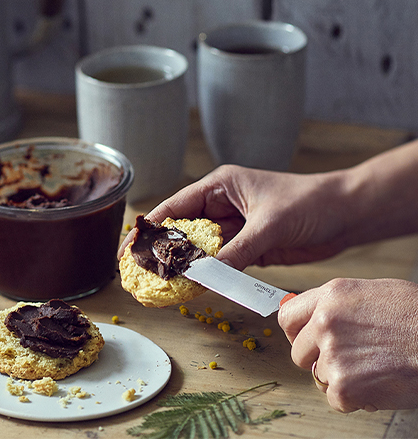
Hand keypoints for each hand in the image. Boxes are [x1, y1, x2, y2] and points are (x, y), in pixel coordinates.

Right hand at [119, 165, 350, 269]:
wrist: (347, 215)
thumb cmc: (310, 203)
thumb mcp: (269, 225)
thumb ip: (234, 252)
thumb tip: (203, 277)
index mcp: (219, 187)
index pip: (173, 208)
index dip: (149, 228)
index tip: (129, 248)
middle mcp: (220, 207)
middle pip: (180, 231)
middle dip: (161, 252)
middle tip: (139, 274)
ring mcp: (232, 229)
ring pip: (198, 251)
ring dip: (183, 268)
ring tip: (160, 287)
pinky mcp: (245, 249)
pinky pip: (218, 265)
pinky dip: (207, 277)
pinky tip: (193, 290)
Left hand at [278, 278, 417, 411]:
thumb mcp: (374, 293)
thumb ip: (338, 305)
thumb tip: (314, 316)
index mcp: (331, 296)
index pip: (287, 317)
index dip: (296, 333)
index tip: (305, 340)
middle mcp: (326, 323)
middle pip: (299, 352)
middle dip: (319, 359)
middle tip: (349, 359)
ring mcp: (333, 355)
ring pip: (320, 376)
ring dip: (343, 378)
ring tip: (374, 366)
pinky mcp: (344, 386)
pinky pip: (336, 398)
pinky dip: (355, 398)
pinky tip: (378, 382)